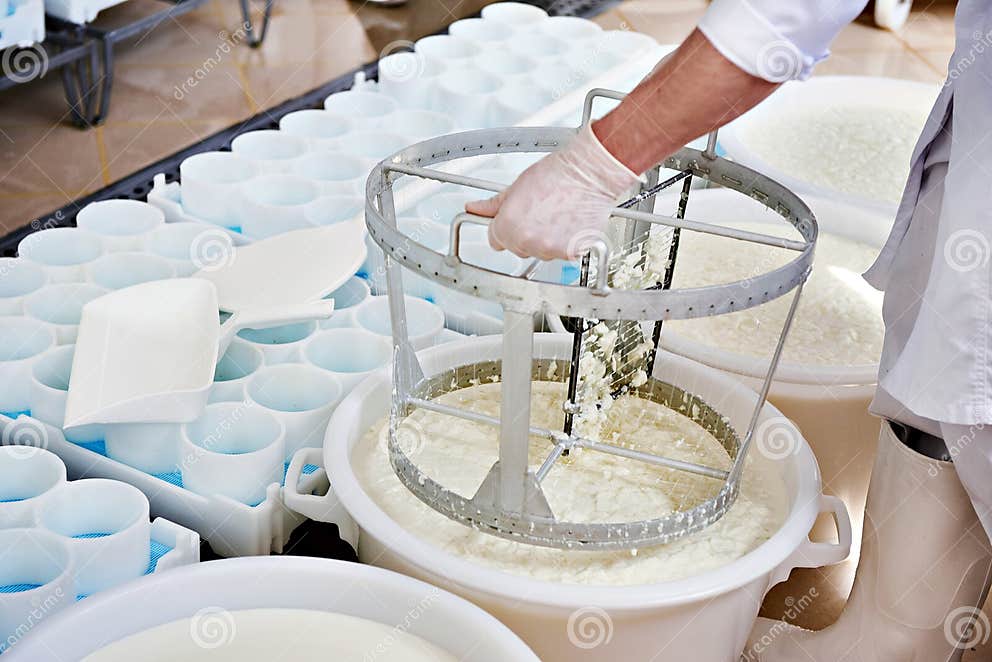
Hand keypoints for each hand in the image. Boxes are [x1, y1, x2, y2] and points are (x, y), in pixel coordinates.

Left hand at [464, 124, 640, 260]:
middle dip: (526, 235)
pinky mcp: (572, 252)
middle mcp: (528, 241)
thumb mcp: (516, 187)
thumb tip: (474, 209)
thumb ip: (493, 205)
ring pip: (541, 252)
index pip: (496, 241)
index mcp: (508, 226)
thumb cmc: (556, 175)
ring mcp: (550, 249)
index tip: (515, 221)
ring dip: (547, 240)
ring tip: (557, 216)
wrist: (588, 174)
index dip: (504, 229)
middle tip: (540, 213)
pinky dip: (567, 243)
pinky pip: (563, 254)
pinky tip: (569, 224)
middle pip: (518, 248)